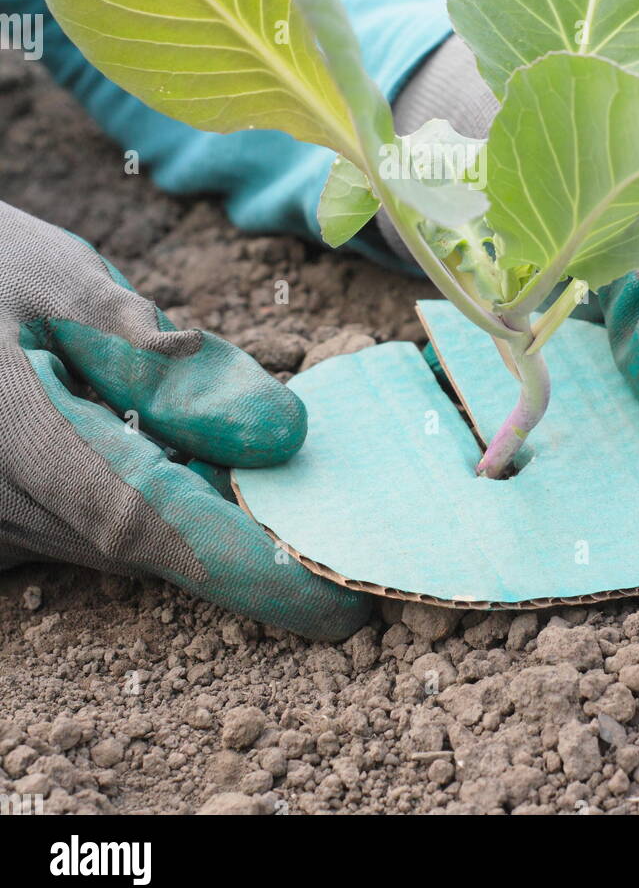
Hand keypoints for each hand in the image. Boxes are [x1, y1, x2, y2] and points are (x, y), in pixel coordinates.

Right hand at [0, 200, 368, 639]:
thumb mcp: (59, 283)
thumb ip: (162, 359)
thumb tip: (282, 432)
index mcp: (15, 437)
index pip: (146, 523)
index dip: (246, 568)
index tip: (344, 603)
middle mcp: (5, 505)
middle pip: (150, 542)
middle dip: (254, 538)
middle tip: (355, 517)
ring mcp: (3, 523)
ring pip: (131, 539)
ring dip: (215, 512)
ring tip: (299, 477)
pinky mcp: (12, 520)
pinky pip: (104, 525)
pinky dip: (170, 498)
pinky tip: (213, 455)